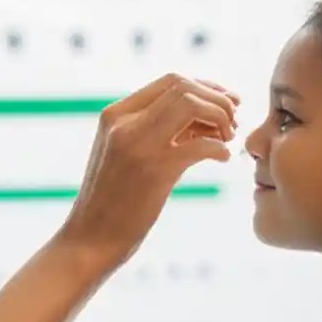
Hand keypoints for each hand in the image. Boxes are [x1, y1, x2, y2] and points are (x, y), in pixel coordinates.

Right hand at [54, 73, 239, 276]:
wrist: (89, 240)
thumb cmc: (112, 202)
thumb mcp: (125, 154)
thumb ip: (152, 131)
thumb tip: (202, 118)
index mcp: (115, 114)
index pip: (171, 81)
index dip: (207, 87)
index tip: (227, 103)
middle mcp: (123, 122)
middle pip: (184, 87)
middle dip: (218, 100)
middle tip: (232, 123)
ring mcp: (137, 144)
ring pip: (192, 105)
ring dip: (220, 118)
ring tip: (227, 139)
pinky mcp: (154, 171)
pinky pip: (200, 144)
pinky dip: (219, 148)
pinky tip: (223, 159)